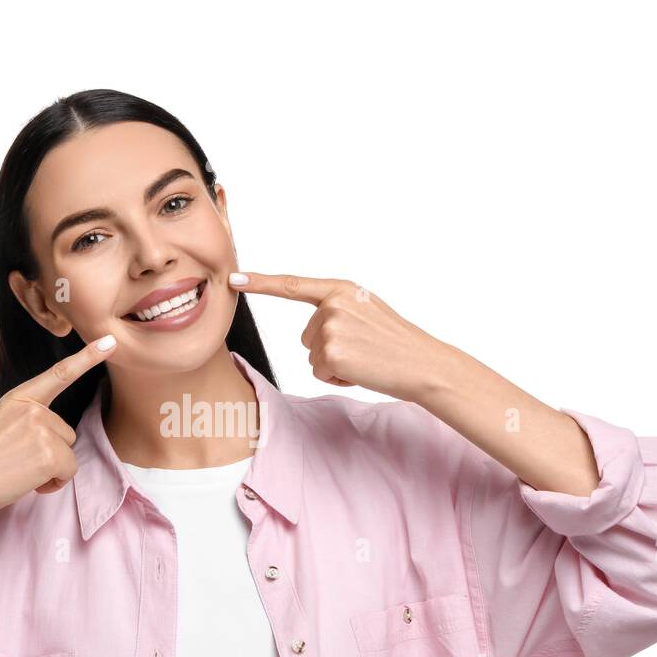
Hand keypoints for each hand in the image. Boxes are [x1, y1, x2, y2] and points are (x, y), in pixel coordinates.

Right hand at [0, 336, 116, 525]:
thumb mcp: (1, 425)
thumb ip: (28, 420)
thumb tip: (53, 436)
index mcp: (19, 397)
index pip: (59, 374)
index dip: (87, 358)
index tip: (109, 341)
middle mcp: (32, 408)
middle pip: (66, 432)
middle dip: (49, 453)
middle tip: (16, 462)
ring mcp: (42, 429)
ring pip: (68, 453)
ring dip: (51, 468)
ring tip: (18, 471)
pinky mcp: (50, 453)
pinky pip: (69, 471)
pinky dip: (53, 483)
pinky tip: (28, 483)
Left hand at [229, 272, 439, 400]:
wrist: (422, 364)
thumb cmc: (396, 342)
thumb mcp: (367, 310)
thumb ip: (338, 308)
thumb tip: (315, 326)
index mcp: (341, 290)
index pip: (293, 286)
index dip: (261, 283)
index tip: (234, 279)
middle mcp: (332, 304)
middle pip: (306, 336)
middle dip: (330, 348)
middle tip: (363, 349)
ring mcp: (331, 328)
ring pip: (313, 356)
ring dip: (335, 364)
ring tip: (365, 359)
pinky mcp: (331, 353)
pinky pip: (320, 372)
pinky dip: (339, 378)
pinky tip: (362, 371)